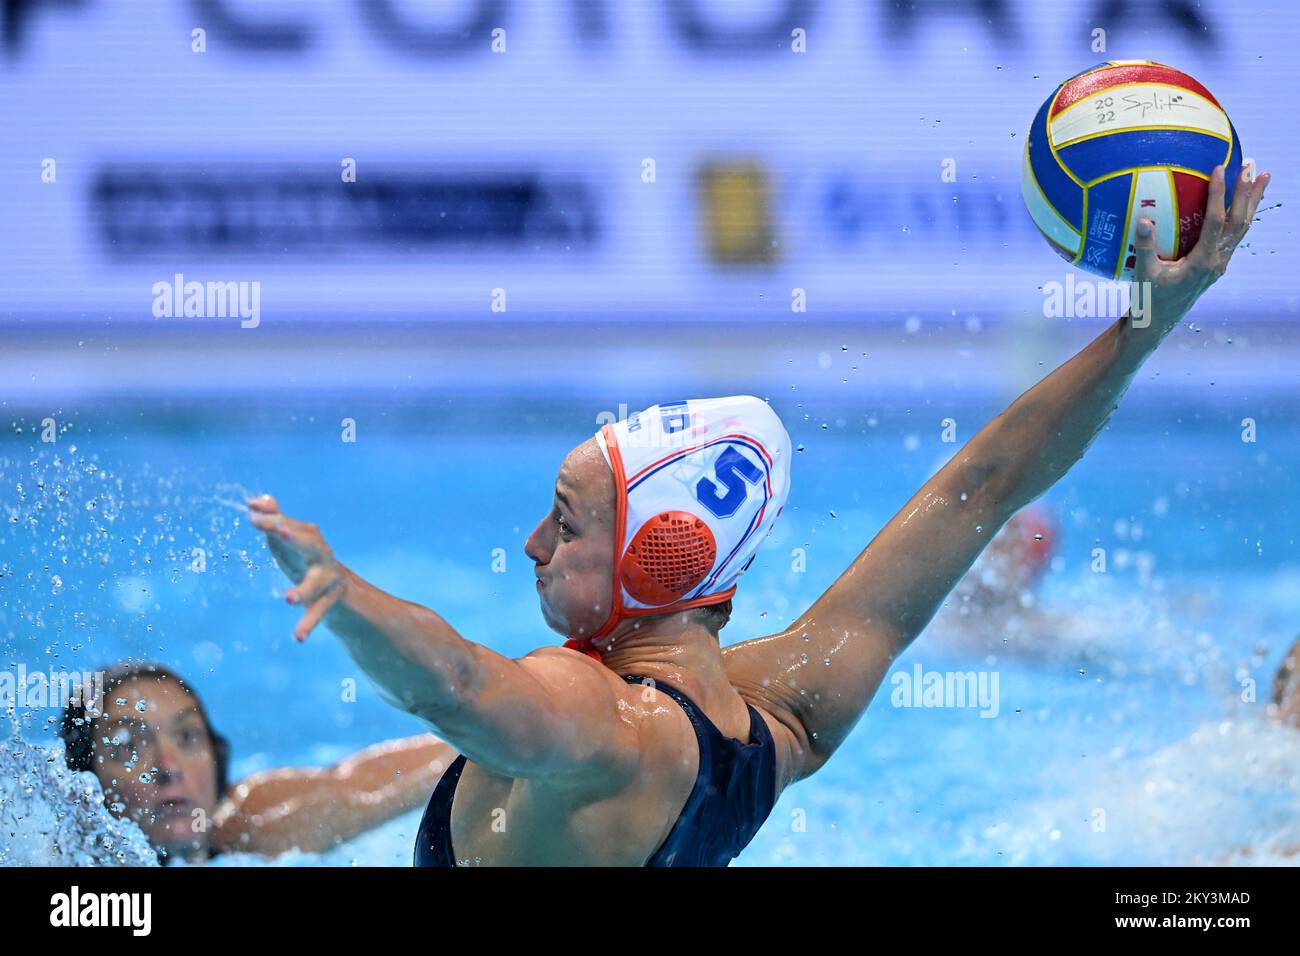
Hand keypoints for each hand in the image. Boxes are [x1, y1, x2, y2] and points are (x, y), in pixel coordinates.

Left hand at [248, 494, 344, 640]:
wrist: (340, 585)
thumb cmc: (304, 557)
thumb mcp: (289, 537)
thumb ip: (273, 517)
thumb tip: (253, 501)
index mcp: (311, 537)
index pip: (291, 526)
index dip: (274, 522)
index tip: (253, 518)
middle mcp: (323, 555)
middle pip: (312, 545)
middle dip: (298, 539)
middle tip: (282, 534)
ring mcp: (328, 579)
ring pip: (317, 584)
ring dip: (304, 590)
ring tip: (288, 599)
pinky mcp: (329, 600)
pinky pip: (319, 612)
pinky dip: (309, 624)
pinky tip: (298, 637)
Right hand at [1132, 162, 1269, 333]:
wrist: (1158, 322)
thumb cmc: (1149, 300)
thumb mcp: (1144, 274)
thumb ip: (1145, 247)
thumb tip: (1144, 220)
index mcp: (1202, 263)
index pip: (1215, 222)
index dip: (1218, 195)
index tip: (1219, 170)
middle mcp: (1217, 261)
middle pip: (1240, 222)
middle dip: (1247, 192)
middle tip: (1252, 165)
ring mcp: (1219, 263)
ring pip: (1243, 228)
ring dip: (1252, 201)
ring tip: (1262, 176)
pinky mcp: (1216, 264)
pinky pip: (1234, 235)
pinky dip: (1241, 214)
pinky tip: (1242, 202)